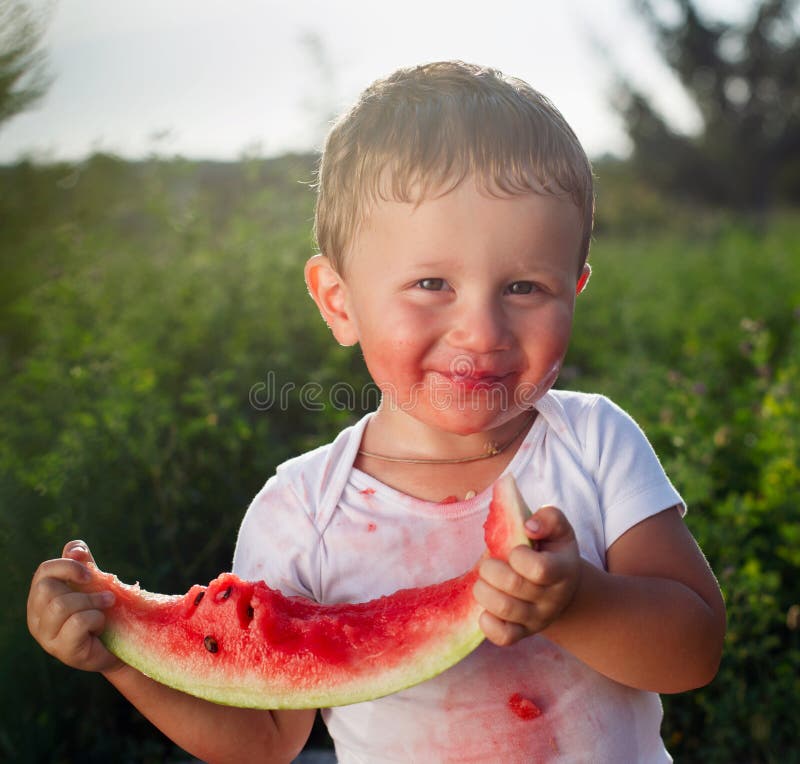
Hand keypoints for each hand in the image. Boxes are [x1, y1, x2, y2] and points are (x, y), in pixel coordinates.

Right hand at [27, 540, 122, 672]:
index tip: (90, 573)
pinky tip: (100, 627)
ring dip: (93, 603)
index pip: (43, 572)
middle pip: (48, 589)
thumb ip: (82, 563)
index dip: (67, 566)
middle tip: (105, 597)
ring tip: (106, 608)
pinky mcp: (62, 651)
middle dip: (84, 590)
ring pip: (61, 606)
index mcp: (40, 599)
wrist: (116, 646)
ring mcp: (46, 637)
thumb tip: (74, 549)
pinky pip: (77, 623)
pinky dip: (96, 620)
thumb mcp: (91, 584)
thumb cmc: (100, 611)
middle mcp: (35, 619)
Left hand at [473, 506, 580, 646]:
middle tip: (489, 563)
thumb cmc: (552, 550)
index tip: (514, 550)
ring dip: (483, 590)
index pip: (539, 568)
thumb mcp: (558, 529)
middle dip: (490, 569)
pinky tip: (486, 608)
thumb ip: (548, 518)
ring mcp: (538, 619)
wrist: (560, 587)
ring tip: (484, 581)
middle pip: (514, 586)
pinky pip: (503, 637)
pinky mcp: (523, 633)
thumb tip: (529, 527)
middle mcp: (553, 599)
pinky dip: (487, 622)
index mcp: (563, 570)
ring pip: (504, 609)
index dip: (518, 556)